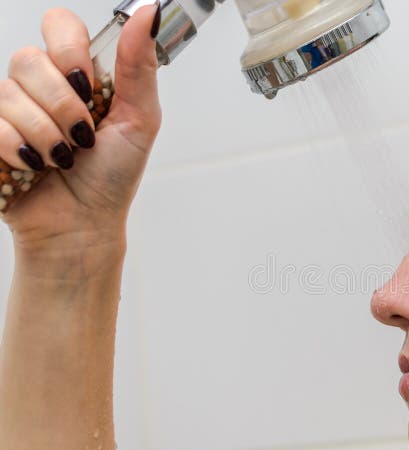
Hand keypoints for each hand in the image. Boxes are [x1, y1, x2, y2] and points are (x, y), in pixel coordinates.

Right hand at [0, 5, 161, 257]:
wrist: (84, 223)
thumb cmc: (113, 175)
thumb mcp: (139, 120)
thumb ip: (139, 66)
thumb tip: (150, 12)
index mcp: (77, 74)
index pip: (58, 24)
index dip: (68, 48)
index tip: (88, 83)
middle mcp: (39, 85)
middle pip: (28, 59)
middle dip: (63, 106)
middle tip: (83, 136)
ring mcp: (9, 108)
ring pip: (8, 93)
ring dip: (46, 135)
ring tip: (62, 159)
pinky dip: (19, 150)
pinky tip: (34, 166)